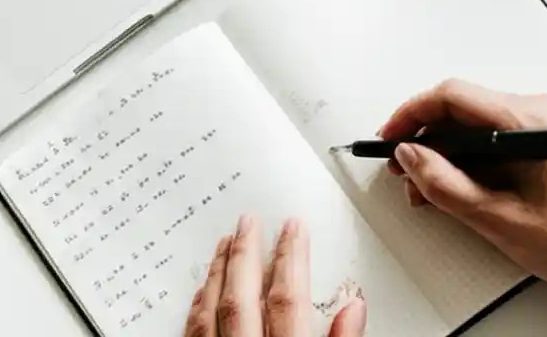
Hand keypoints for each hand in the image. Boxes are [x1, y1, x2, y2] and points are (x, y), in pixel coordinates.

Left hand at [184, 215, 365, 336]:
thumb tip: (354, 309)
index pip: (288, 300)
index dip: (292, 259)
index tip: (294, 228)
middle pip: (241, 298)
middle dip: (247, 254)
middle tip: (249, 221)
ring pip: (211, 312)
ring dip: (219, 272)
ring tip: (226, 243)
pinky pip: (192, 333)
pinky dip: (199, 306)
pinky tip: (204, 289)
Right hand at [379, 79, 546, 295]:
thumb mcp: (494, 217)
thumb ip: (443, 183)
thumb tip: (409, 157)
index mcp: (529, 122)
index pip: (453, 96)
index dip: (411, 115)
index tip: (389, 138)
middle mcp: (540, 110)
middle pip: (461, 108)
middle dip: (425, 139)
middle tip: (402, 169)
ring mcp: (544, 122)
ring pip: (473, 123)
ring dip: (444, 152)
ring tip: (426, 188)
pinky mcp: (544, 136)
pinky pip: (492, 134)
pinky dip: (467, 157)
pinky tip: (454, 185)